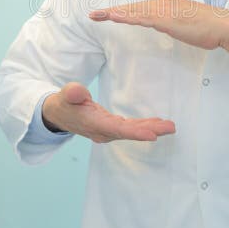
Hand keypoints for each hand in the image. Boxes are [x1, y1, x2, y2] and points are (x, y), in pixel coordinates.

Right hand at [42, 82, 175, 142]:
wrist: (58, 114)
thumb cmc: (63, 103)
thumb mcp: (64, 95)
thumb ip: (72, 93)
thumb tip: (77, 92)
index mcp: (93, 124)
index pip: (117, 129)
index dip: (135, 132)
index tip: (152, 135)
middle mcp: (102, 131)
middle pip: (129, 132)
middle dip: (151, 130)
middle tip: (170, 128)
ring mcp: (107, 131)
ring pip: (132, 131)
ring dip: (151, 129)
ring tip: (170, 126)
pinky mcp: (111, 127)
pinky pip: (130, 128)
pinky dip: (144, 126)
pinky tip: (156, 124)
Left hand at [89, 0, 228, 60]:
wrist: (225, 27)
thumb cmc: (209, 28)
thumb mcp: (186, 24)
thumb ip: (174, 23)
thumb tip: (165, 25)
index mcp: (168, 4)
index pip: (141, 8)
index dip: (124, 11)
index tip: (108, 15)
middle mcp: (164, 3)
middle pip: (134, 7)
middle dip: (112, 11)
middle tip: (94, 15)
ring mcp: (165, 10)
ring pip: (135, 11)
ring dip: (115, 13)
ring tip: (97, 16)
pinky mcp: (167, 19)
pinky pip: (142, 18)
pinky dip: (127, 17)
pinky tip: (114, 18)